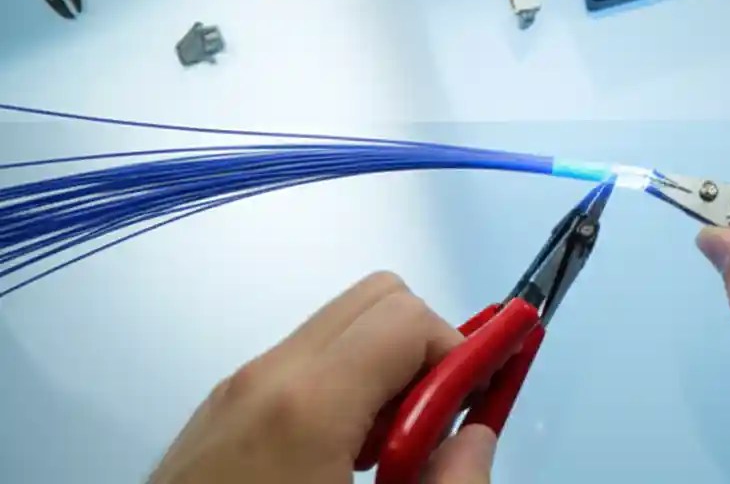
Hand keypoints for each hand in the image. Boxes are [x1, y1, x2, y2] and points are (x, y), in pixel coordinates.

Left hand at [149, 272, 494, 483]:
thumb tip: (476, 438)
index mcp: (308, 404)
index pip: (410, 317)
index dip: (461, 355)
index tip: (477, 406)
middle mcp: (266, 378)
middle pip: (377, 299)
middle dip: (425, 350)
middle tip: (432, 428)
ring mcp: (234, 392)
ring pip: (338, 329)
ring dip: (383, 371)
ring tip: (385, 456)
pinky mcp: (216, 414)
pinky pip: (300, 364)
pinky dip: (340, 389)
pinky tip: (336, 465)